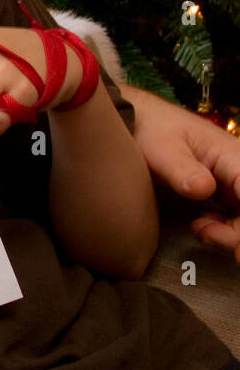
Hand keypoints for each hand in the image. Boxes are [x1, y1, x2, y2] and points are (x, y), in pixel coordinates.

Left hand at [123, 84, 239, 265]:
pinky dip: (225, 228)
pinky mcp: (225, 190)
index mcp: (234, 157)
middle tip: (206, 234)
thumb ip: (182, 170)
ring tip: (200, 228)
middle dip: (239, 233)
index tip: (237, 247)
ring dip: (232, 233)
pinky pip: (237, 215)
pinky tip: (203, 225)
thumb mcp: (162, 149)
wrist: (140, 122)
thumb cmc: (152, 130)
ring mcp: (235, 181)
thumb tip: (203, 189)